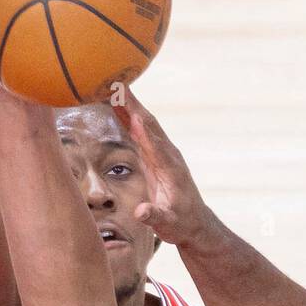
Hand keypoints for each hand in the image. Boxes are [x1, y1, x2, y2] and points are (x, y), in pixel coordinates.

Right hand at [112, 89, 215, 246]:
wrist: (194, 223)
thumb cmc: (180, 224)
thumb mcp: (167, 224)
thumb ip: (154, 217)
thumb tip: (141, 212)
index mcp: (170, 167)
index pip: (152, 139)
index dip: (137, 120)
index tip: (125, 103)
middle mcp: (167, 154)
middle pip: (147, 122)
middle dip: (131, 102)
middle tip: (114, 81)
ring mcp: (162, 152)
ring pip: (143, 122)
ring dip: (128, 103)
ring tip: (111, 84)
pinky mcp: (156, 155)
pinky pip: (140, 130)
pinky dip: (127, 115)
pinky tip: (117, 104)